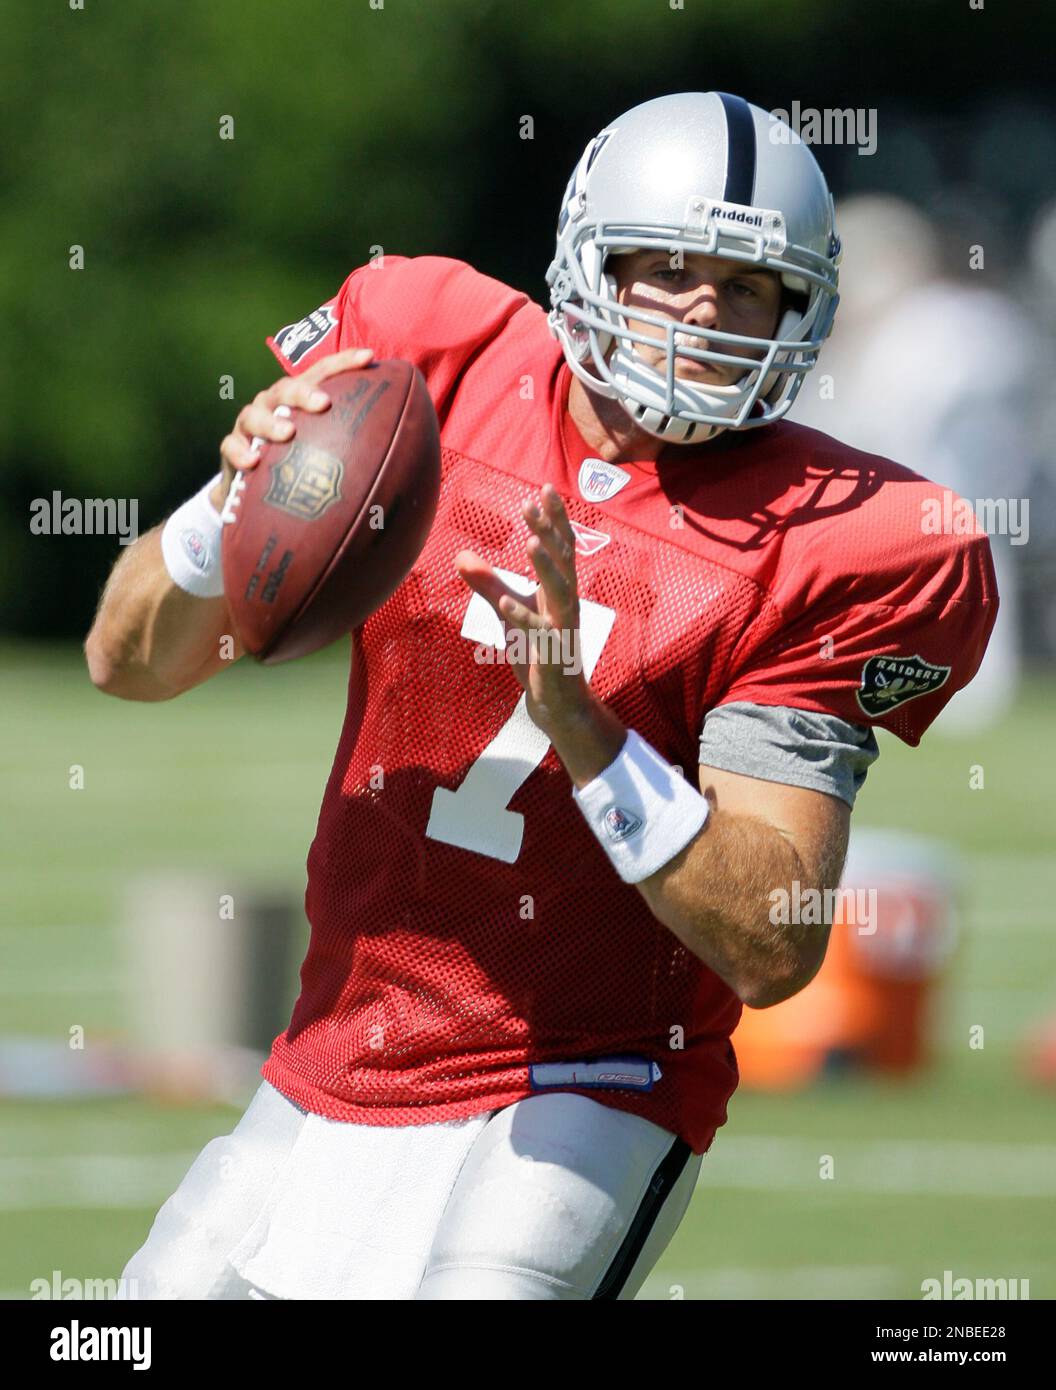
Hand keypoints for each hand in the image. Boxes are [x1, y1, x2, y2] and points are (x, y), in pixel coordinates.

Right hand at [213, 346, 374, 510]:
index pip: (324, 373)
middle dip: (305, 391)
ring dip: (271, 421)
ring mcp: (251, 425)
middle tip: (324, 403)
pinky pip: (231, 446)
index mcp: (300, 398)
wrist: (254, 492)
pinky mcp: (232, 448)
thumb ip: (360, 449)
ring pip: (255, 413)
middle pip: (286, 388)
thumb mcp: (328, 454)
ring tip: (288, 432)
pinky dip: (241, 452)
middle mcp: (274, 404)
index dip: (345, 363)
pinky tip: (254, 462)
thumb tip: (407, 461)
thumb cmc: (301, 464)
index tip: (370, 357)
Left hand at [456, 483, 591, 736]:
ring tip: (529, 544)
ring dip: (546, 568)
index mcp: (559, 591)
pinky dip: (523, 618)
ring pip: (560, 593)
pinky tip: (505, 603)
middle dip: (549, 532)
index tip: (543, 488)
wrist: (557, 699)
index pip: (562, 547)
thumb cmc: (536, 650)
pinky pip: (540, 633)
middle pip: (564, 561)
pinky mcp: (552, 655)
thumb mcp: (508, 612)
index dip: (554, 519)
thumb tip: (460, 556)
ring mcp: (562, 629)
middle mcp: (566, 604)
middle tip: (532, 504)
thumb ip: (488, 583)